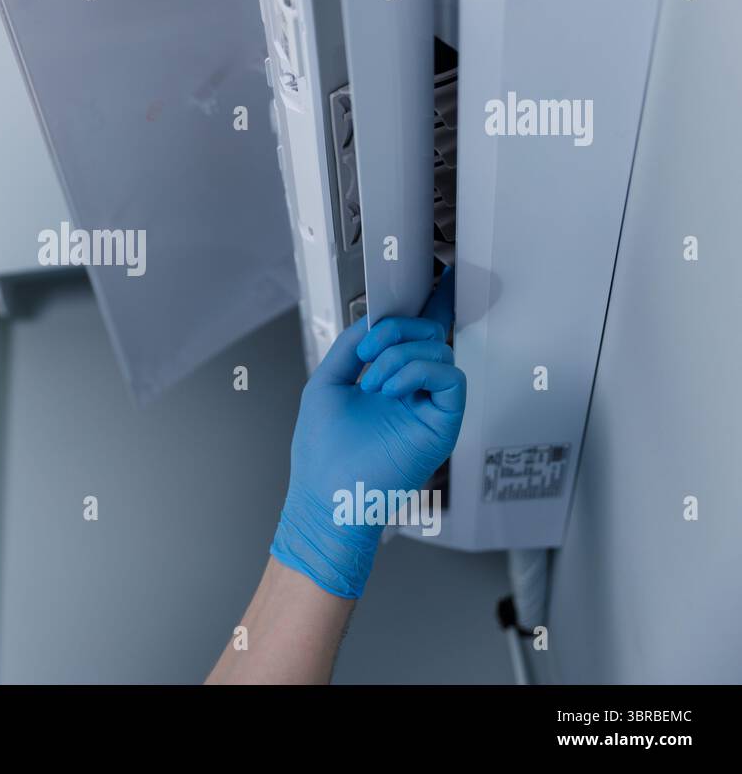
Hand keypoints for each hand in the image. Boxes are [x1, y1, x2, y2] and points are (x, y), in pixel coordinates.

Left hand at [271, 268, 465, 598]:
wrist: (328, 495)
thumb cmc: (323, 454)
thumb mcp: (327, 384)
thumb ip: (350, 347)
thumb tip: (370, 322)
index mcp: (387, 380)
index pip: (414, 338)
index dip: (429, 307)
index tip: (437, 278)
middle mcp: (412, 390)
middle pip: (428, 333)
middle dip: (397, 329)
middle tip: (369, 351)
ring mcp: (429, 405)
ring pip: (438, 349)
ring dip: (399, 354)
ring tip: (373, 383)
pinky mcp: (443, 420)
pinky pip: (449, 375)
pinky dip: (416, 370)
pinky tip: (390, 388)